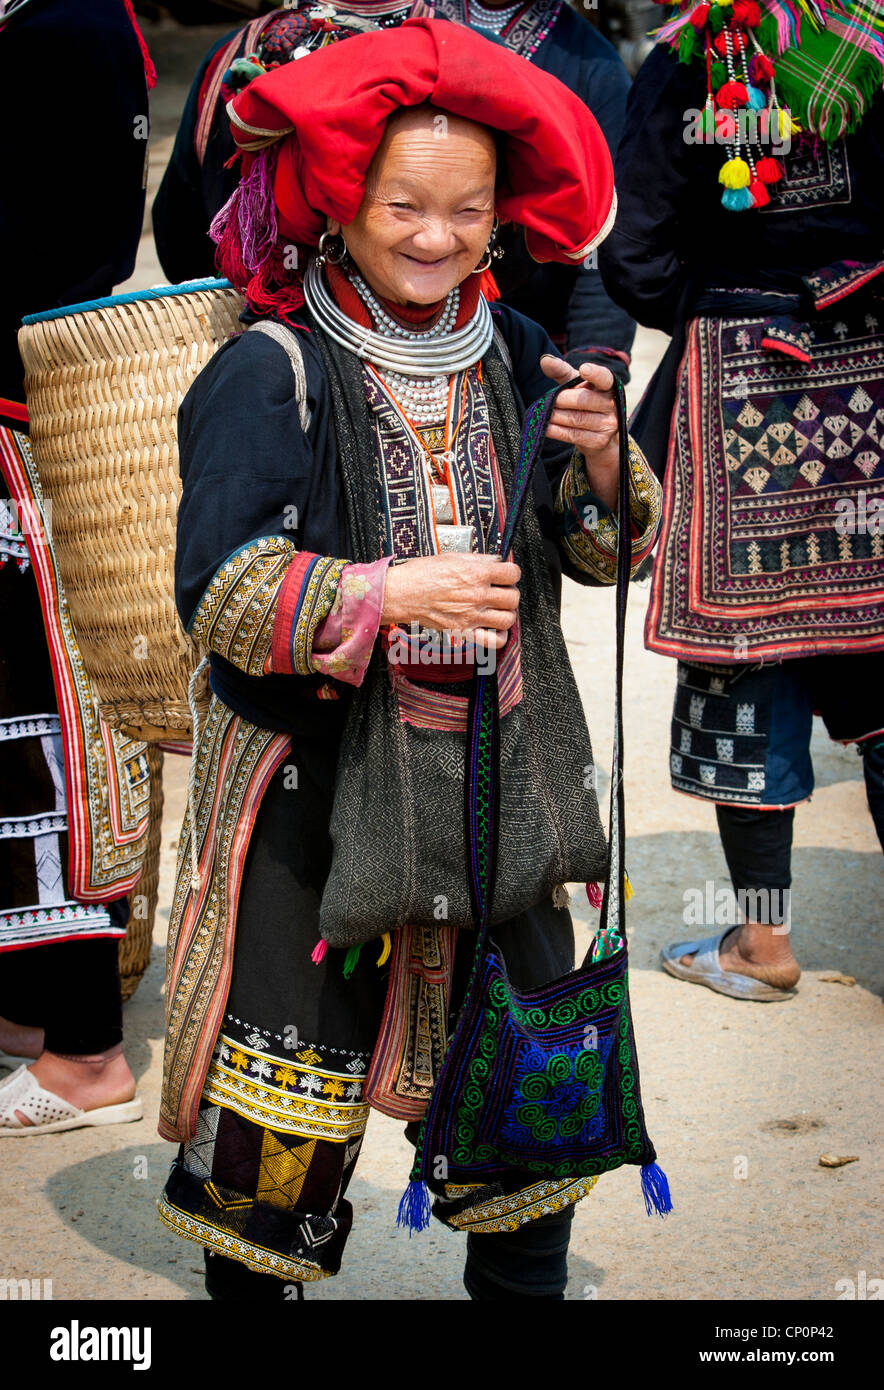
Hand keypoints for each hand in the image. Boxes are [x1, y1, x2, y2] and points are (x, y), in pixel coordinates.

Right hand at [380, 552, 519, 648]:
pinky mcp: (464, 631)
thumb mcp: (453, 557)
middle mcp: (477, 595)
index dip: (512, 573)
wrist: (403, 593)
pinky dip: (499, 636)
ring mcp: (472, 615)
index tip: (506, 574)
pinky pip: (494, 641)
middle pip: (513, 597)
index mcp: (477, 573)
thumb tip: (496, 561)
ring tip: (497, 608)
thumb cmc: (422, 574)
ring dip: (506, 613)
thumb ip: (479, 559)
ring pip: (508, 619)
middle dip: (509, 592)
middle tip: (501, 591)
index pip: (513, 574)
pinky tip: (493, 627)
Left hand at [540, 355, 619, 512]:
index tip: (583, 369)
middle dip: (563, 400)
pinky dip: (557, 431)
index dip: (595, 374)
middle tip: (549, 400)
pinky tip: (545, 428)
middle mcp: (612, 404)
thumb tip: (544, 361)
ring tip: (542, 413)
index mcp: (609, 386)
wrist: (598, 435)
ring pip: (578, 419)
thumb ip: (561, 372)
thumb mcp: (575, 385)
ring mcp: (609, 424)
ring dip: (556, 416)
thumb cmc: (585, 402)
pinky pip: (575, 435)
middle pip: (584, 400)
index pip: (605, 378)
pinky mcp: (600, 441)